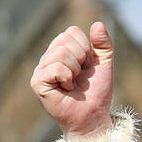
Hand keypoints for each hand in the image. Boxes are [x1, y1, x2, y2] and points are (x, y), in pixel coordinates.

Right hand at [30, 21, 114, 140]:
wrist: (93, 117)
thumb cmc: (96, 94)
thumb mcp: (104, 65)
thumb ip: (103, 45)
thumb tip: (98, 24)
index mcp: (62, 51)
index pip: (72, 32)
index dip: (87, 49)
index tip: (88, 67)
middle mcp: (49, 58)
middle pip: (65, 39)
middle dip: (81, 58)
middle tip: (80, 76)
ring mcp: (41, 69)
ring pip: (61, 53)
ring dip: (75, 70)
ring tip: (73, 84)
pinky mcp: (38, 82)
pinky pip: (56, 68)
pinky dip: (67, 78)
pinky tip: (66, 89)